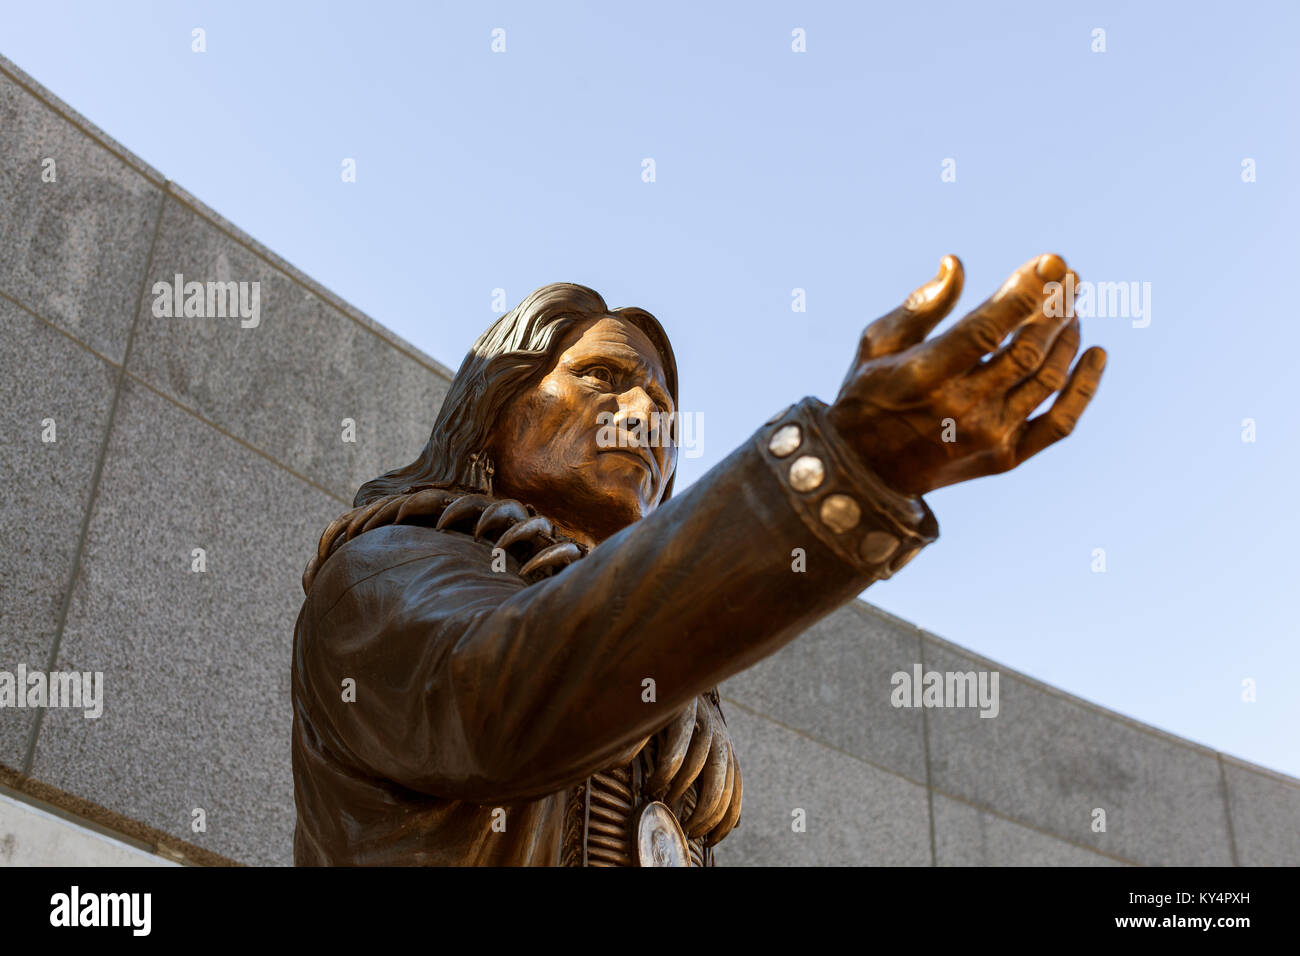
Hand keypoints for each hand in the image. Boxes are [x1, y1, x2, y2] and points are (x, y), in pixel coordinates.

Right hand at [827, 254, 1105, 496]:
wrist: (866, 472)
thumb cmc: (869, 394)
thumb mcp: (877, 344)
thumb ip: (921, 305)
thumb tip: (957, 265)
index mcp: (925, 375)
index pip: (989, 327)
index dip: (1027, 292)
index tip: (1054, 261)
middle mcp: (961, 409)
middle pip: (1028, 349)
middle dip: (1056, 306)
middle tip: (1070, 277)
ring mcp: (988, 437)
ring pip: (1047, 378)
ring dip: (1067, 335)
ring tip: (1070, 308)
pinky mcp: (1005, 458)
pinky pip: (1059, 422)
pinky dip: (1084, 387)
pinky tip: (1096, 353)